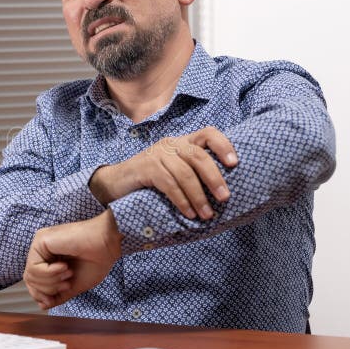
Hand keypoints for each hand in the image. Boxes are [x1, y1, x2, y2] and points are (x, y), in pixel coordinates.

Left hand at [23, 210, 121, 309]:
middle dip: (48, 290)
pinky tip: (65, 266)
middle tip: (67, 284)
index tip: (57, 297)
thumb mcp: (74, 284)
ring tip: (68, 274)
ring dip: (51, 282)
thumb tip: (42, 305)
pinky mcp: (41, 240)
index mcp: (49, 259)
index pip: (34, 282)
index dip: (42, 295)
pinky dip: (50, 273)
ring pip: (30, 275)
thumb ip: (58, 294)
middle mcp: (42, 250)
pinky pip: (34, 267)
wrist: (107, 245)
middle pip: (30, 280)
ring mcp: (40, 244)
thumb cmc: (96, 261)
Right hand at [89, 126, 237, 219]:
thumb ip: (192, 172)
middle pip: (199, 156)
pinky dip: (182, 200)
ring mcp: (157, 154)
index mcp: (182, 142)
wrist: (115, 184)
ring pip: (185, 173)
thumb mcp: (173, 170)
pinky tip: (189, 213)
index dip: (223, 146)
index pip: (208, 133)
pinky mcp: (146, 168)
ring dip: (198, 196)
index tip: (235, 164)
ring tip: (207, 215)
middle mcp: (171, 144)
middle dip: (214, 178)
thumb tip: (222, 191)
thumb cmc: (150, 180)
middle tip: (225, 198)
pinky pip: (169, 184)